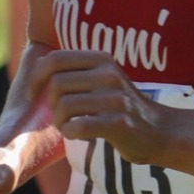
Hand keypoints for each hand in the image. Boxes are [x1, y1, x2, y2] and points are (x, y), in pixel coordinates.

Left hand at [34, 49, 170, 166]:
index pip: (55, 59)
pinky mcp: (119, 122)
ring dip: (60, 121)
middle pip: (56, 84)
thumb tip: (37, 66)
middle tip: (61, 116)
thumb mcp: (103, 79)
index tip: (34, 94)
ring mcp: (115, 98)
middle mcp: (109, 74)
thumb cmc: (121, 106)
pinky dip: (71, 132)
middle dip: (51, 104)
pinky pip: (78, 126)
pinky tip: (78, 134)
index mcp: (102, 59)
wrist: (159, 131)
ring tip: (70, 126)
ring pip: (64, 106)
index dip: (36, 77)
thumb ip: (76, 71)